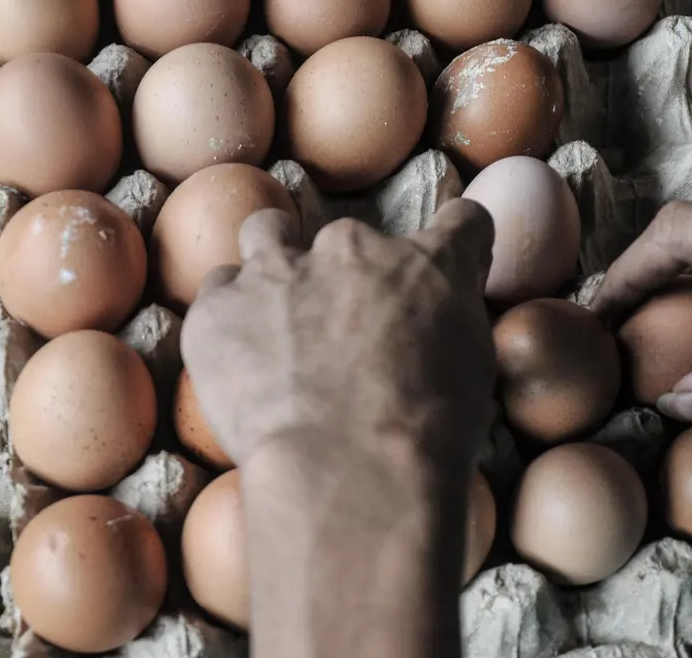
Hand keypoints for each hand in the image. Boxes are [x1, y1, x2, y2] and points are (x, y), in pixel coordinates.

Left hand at [180, 200, 495, 657]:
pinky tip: (240, 359)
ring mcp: (278, 272)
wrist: (349, 468)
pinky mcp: (219, 308)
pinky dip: (230, 317)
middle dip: (350, 277)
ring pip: (268, 233)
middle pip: (350, 238)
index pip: (460, 223)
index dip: (453, 248)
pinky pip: (219, 293)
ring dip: (276, 263)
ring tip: (275, 311)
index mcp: (427, 263)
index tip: (442, 275)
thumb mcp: (473, 373)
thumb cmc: (426, 434)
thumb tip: (429, 326)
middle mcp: (351, 247)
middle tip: (346, 332)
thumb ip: (449, 327)